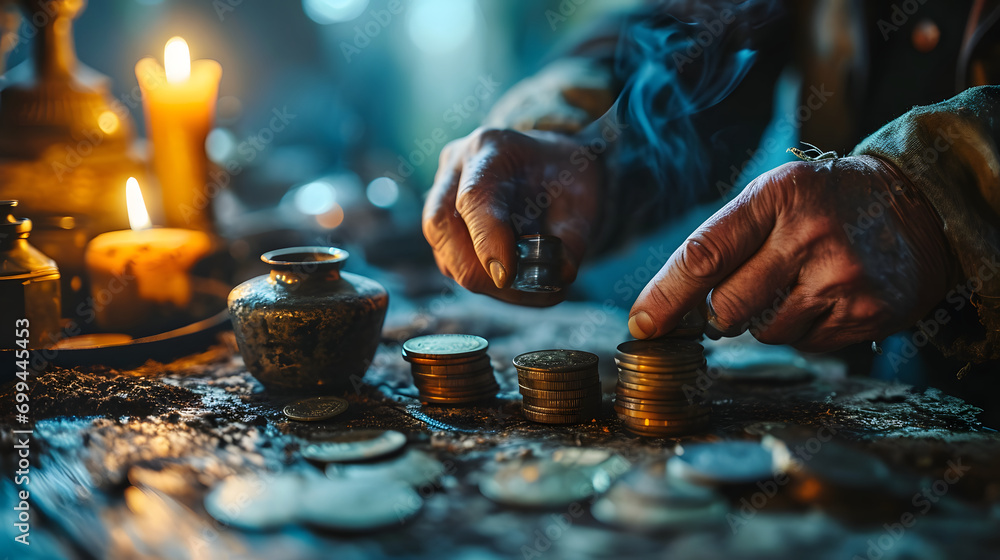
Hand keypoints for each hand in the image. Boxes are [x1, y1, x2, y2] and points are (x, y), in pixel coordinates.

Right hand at [423, 127, 602, 305]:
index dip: (487, 239)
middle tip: (529, 288)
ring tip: (530, 284)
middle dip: (484, 273)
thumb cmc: (564, 178)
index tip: (507, 275)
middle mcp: (455, 168)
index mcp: (492, 148)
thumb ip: (572, 238)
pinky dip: (487, 283)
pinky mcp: (442, 229)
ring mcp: (441, 198)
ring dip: (489, 283)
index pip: (475, 196)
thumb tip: (558, 277)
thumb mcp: (583, 199)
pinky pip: (452, 266)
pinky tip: (515, 279)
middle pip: (443, 228)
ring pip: (445, 255)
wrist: (549, 168)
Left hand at [628, 155, 958, 351]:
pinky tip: (825, 298)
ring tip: (798, 284)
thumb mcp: (774, 197)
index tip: (642, 323)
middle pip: (727, 307)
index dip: (666, 295)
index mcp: (777, 197)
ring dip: (766, 320)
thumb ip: (720, 242)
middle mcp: (809, 235)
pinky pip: (803, 345)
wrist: (917, 210)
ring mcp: (841, 278)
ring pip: (763, 332)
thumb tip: (662, 311)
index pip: (704, 255)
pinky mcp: (865, 314)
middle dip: (720, 313)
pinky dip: (803, 329)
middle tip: (742, 293)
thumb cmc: (824, 205)